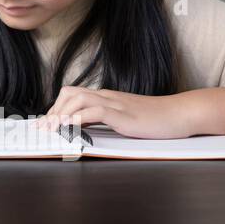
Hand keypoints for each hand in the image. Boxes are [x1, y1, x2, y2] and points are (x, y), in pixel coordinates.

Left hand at [35, 87, 199, 138]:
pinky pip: (94, 111)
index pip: (73, 95)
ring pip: (78, 99)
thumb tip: (85, 128)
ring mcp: (115, 103)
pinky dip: (78, 118)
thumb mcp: (126, 119)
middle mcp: (107, 96)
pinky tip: (69, 127)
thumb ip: (106, 120)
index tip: (45, 123)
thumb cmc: (157, 119)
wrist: (181, 114)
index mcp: (106, 97)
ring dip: (60, 114)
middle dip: (53, 110)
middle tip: (43, 128)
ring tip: (50, 129)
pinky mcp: (123, 114)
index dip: (56, 108)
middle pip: (70, 94)